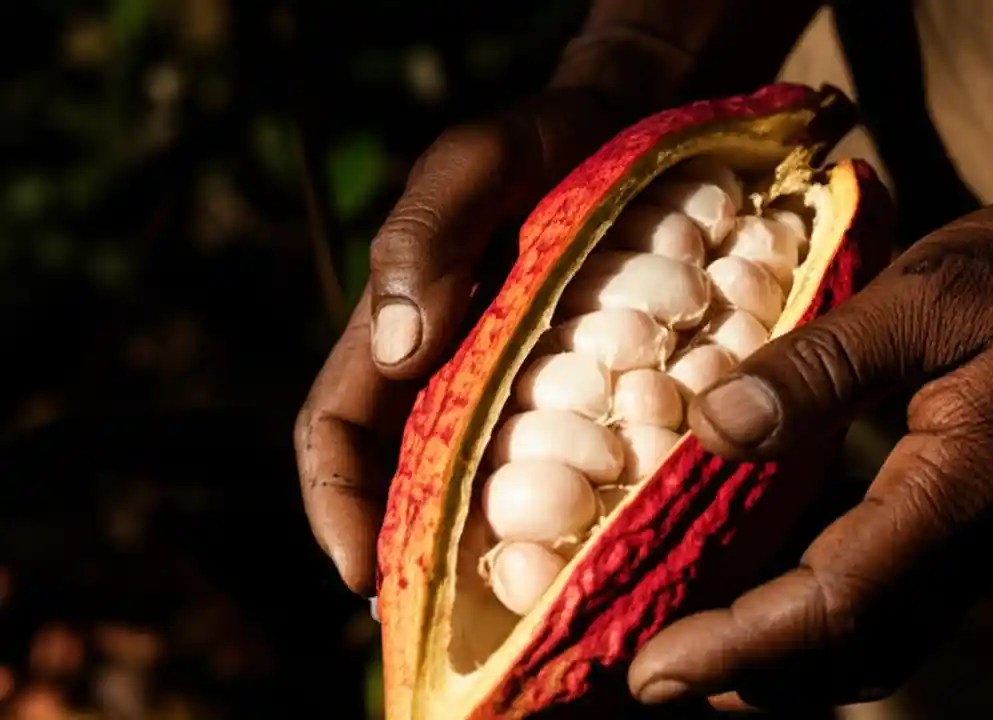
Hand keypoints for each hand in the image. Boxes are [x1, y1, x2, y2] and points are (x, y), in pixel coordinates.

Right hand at [293, 89, 631, 594]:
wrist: (624, 129)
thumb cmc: (540, 142)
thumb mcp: (474, 164)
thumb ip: (422, 235)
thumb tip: (395, 347)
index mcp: (399, 333)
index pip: (336, 434)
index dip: (333, 507)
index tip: (357, 575)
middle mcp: (449, 375)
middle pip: (405, 485)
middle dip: (414, 561)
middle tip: (454, 631)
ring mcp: (515, 389)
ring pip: (485, 491)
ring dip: (493, 555)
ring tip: (527, 614)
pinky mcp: (581, 391)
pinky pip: (567, 465)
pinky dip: (571, 512)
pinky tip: (605, 546)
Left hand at [627, 191, 992, 709]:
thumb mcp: (930, 295)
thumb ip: (822, 365)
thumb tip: (714, 428)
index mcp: (954, 491)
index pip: (835, 604)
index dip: (737, 645)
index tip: (654, 671)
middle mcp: (962, 541)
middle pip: (846, 651)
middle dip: (745, 677)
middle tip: (647, 676)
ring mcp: (968, 544)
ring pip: (867, 642)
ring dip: (777, 662)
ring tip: (689, 649)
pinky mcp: (965, 529)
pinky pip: (882, 601)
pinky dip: (810, 618)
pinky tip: (756, 586)